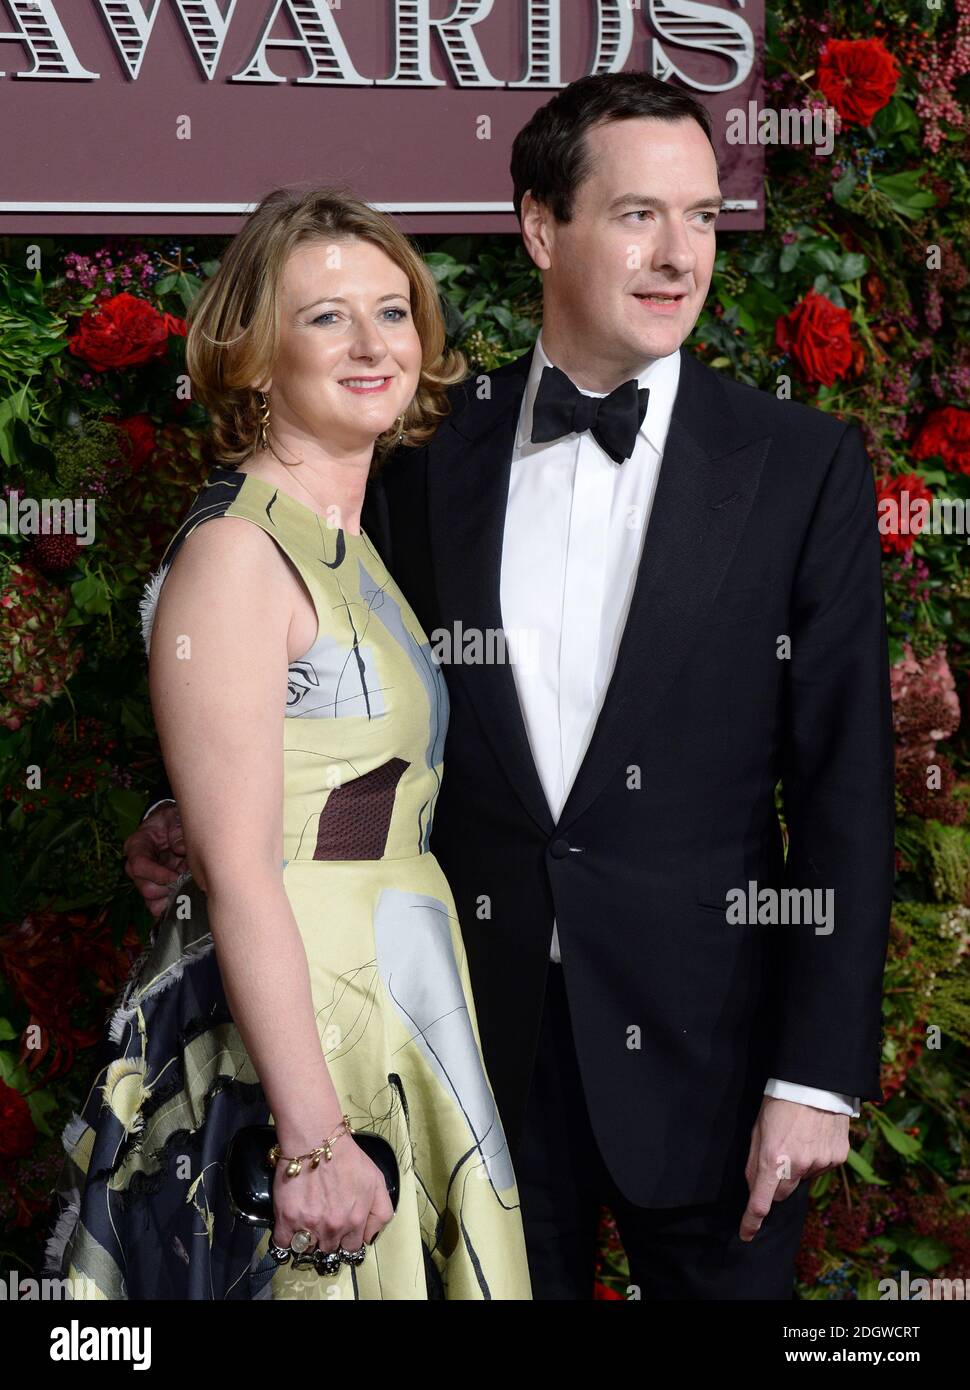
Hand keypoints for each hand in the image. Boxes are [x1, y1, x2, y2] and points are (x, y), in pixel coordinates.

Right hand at [123, 804, 187, 917]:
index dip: (158, 874)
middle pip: (146, 889)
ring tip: (186, 884)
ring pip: (152, 902)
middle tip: (186, 878)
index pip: (139, 866)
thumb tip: (180, 849)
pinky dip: (173, 905)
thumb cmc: (171, 822)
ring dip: (172, 897)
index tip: (176, 875)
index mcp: (136, 846)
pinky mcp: (155, 890)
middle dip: (169, 887)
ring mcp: (145, 881)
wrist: (172, 827)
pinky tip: (185, 896)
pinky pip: (159, 907)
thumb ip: (177, 832)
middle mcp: (136, 867)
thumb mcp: (174, 819)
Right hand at [271, 1138, 394, 1259]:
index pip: (351, 1248)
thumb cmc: (347, 1157)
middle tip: (322, 1221)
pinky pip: (284, 1243)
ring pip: (307, 1248)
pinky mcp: (287, 1219)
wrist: (317, 1140)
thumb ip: (381, 1212)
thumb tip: (370, 1237)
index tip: (340, 1230)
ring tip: (306, 1221)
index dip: (346, 1238)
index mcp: (355, 1221)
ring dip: (307, 1239)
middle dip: (327, 1238)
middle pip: (329, 1248)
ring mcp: (309, 1225)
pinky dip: (286, 1238)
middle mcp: (333, 1228)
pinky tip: (290, 1226)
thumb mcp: (377, 1181)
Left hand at [740, 1096, 849, 1240]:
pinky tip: (814, 1137)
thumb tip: (755, 1187)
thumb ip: (755, 1161)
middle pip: (782, 1193)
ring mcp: (821, 1163)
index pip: (761, 1200)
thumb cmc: (781, 1102)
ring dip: (798, 1167)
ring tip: (798, 1137)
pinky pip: (821, 1168)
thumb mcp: (758, 1129)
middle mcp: (799, 1165)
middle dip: (776, 1184)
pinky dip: (815, 1158)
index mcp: (774, 1158)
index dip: (751, 1220)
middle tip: (775, 1159)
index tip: (746, 1234)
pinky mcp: (837, 1158)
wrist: (816, 1083)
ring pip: (803, 1178)